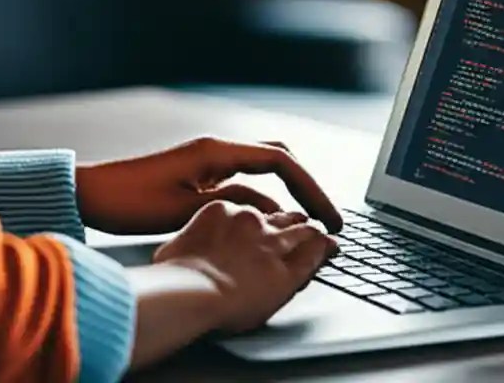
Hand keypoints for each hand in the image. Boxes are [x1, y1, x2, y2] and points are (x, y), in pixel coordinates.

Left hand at [74, 137, 342, 234]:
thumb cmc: (128, 200)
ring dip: (284, 196)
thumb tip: (272, 213)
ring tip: (303, 226)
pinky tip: (265, 226)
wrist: (88, 194)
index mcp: (217, 151)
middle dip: (305, 187)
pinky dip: (260, 202)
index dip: (312, 188)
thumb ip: (231, 208)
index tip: (328, 215)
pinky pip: (241, 185)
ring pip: (260, 173)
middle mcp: (217, 150)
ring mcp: (207, 162)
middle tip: (324, 217)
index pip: (282, 162)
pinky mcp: (197, 177)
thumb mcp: (185, 210)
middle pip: (278, 159)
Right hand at [151, 201, 336, 332]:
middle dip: (293, 221)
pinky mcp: (288, 269)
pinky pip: (316, 253)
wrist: (189, 293)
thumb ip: (184, 245)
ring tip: (325, 235)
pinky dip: (327, 249)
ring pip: (304, 230)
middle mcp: (251, 221)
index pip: (252, 211)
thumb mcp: (170, 251)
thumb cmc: (171, 277)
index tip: (266, 225)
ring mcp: (272, 243)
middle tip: (303, 226)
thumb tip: (177, 252)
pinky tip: (333, 247)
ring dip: (315, 232)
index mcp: (221, 212)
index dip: (263, 219)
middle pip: (281, 216)